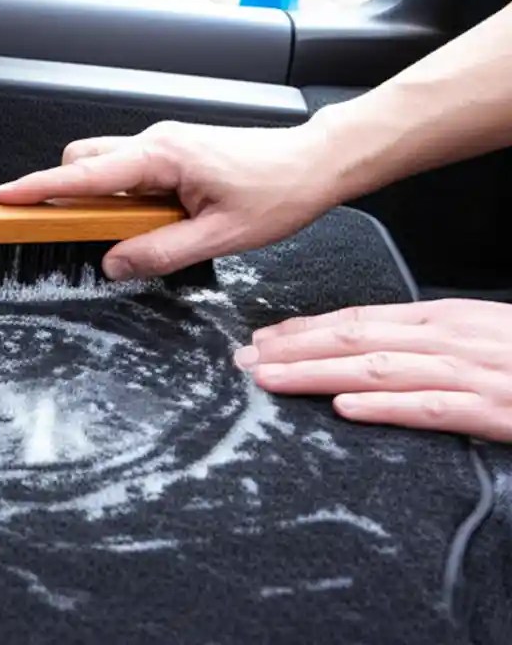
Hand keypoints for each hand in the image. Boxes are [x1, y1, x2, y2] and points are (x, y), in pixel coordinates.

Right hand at [0, 120, 340, 279]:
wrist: (316, 163)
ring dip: (97, 200)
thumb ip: (159, 253)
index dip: (39, 188)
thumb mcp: (220, 237)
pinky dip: (119, 198)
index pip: (84, 173)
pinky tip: (148, 224)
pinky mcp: (170, 155)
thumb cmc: (279, 191)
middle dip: (65, 194)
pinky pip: (125, 173)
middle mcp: (155, 143)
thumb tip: (113, 264)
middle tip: (68, 234)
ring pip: (102, 166)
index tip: (3, 199)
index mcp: (162, 157)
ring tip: (126, 235)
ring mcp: (161, 146)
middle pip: (82, 161)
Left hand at [235, 299, 511, 441]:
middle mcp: (450, 339)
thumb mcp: (477, 337)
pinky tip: (346, 409)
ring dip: (317, 374)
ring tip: (270, 379)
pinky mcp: (494, 410)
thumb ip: (426, 343)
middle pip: (355, 339)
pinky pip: (431, 408)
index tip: (260, 338)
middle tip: (242, 360)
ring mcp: (471, 373)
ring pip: (379, 369)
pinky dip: (385, 407)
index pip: (358, 319)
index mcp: (443, 319)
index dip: (304, 329)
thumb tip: (367, 352)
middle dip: (292, 348)